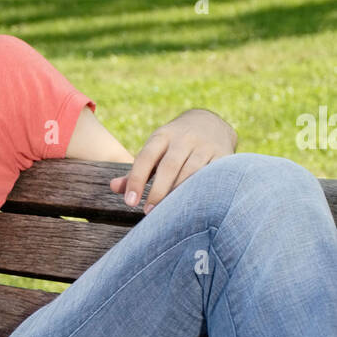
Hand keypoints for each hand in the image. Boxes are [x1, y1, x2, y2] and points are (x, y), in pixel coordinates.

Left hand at [109, 110, 236, 213]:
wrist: (210, 122)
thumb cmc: (173, 146)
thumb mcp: (155, 150)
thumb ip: (136, 171)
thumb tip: (113, 187)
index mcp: (162, 136)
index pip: (146, 158)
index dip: (136, 180)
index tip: (129, 202)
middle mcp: (184, 138)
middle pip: (169, 167)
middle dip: (158, 192)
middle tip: (148, 213)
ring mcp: (205, 146)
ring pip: (192, 172)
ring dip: (179, 194)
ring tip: (169, 214)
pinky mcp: (224, 155)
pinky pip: (213, 175)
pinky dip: (203, 191)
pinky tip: (194, 206)